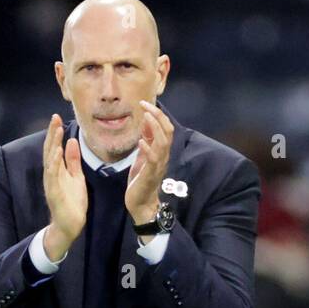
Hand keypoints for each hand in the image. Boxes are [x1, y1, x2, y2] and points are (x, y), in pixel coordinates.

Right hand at [42, 113, 86, 260]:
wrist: (71, 224)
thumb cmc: (73, 202)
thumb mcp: (77, 177)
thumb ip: (73, 160)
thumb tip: (72, 141)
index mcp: (57, 170)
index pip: (54, 147)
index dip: (55, 132)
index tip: (57, 117)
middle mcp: (52, 174)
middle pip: (50, 150)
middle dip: (52, 134)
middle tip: (55, 117)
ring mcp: (51, 183)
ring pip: (50, 160)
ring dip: (53, 144)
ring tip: (57, 130)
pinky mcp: (54, 193)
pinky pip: (53, 176)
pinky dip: (54, 163)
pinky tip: (57, 152)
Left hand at [125, 100, 172, 226]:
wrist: (141, 204)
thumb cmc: (141, 180)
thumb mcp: (143, 155)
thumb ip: (146, 140)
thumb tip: (146, 122)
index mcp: (161, 151)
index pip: (165, 127)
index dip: (157, 114)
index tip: (145, 103)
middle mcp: (163, 156)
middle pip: (167, 131)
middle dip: (157, 115)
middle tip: (145, 105)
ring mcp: (158, 165)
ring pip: (163, 142)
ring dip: (154, 128)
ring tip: (145, 117)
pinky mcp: (150, 174)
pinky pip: (153, 159)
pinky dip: (147, 148)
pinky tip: (140, 141)